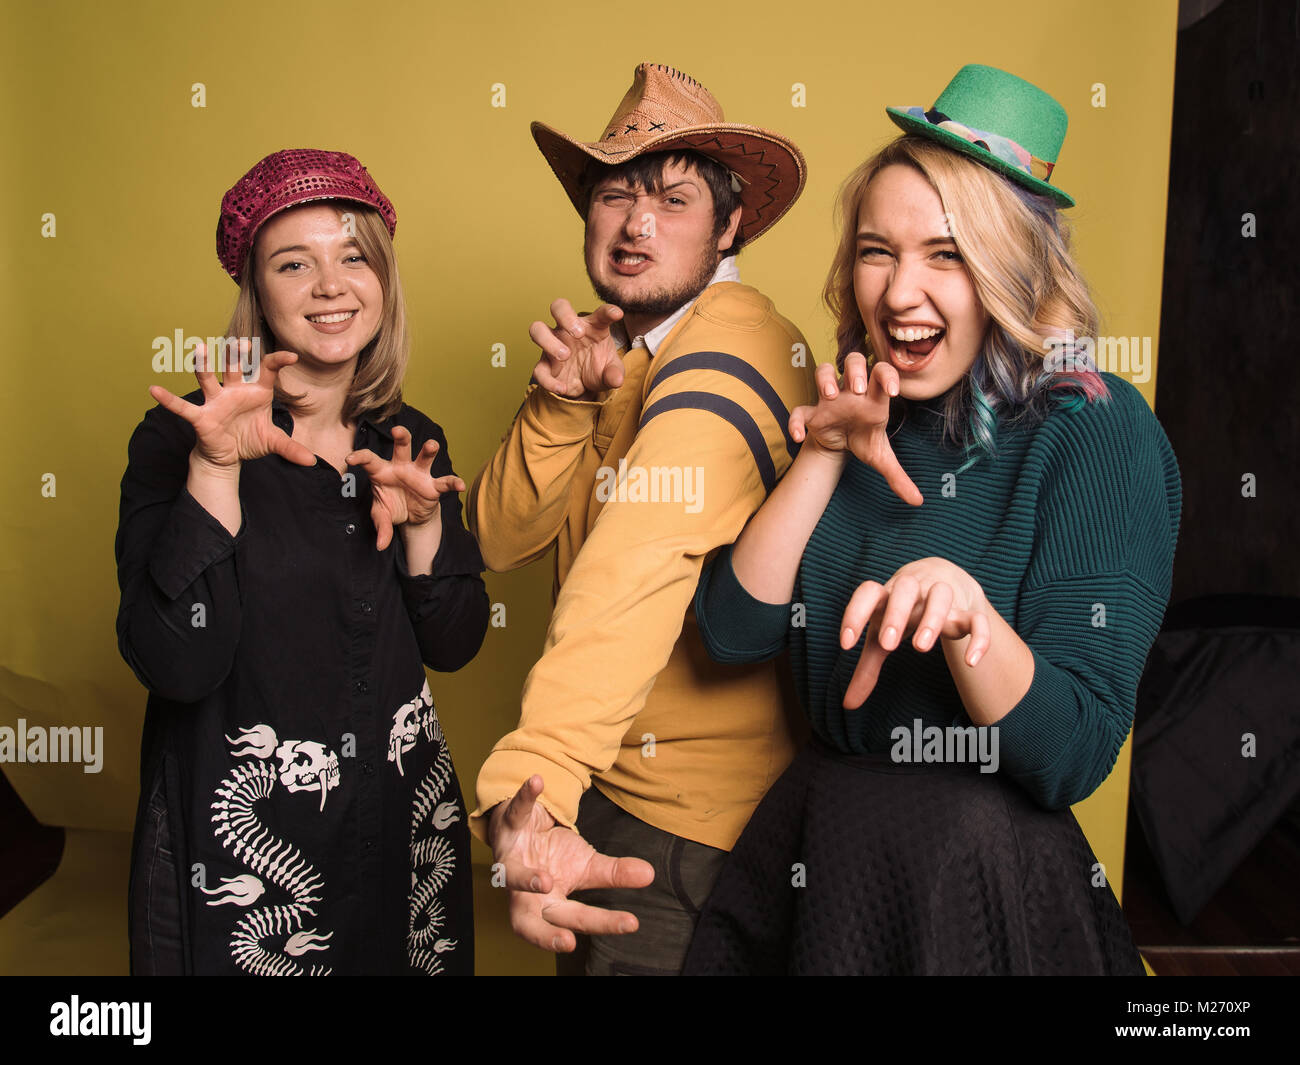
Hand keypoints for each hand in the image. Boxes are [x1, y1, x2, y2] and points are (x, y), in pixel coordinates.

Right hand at [149, 340, 315, 469]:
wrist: (229, 456)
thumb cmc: (250, 439)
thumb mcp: (273, 443)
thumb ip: (291, 449)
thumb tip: (312, 462)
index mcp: (256, 392)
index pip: (267, 371)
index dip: (278, 361)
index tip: (292, 356)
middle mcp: (235, 391)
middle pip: (235, 368)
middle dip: (236, 356)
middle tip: (240, 341)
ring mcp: (216, 402)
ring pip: (208, 379)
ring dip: (203, 365)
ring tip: (197, 348)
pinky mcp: (201, 416)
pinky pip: (183, 407)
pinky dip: (169, 400)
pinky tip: (154, 390)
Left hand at [347, 426, 464, 550]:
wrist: (410, 517)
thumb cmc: (391, 508)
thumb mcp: (382, 516)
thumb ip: (381, 526)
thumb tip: (380, 545)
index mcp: (382, 470)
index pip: (370, 459)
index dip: (360, 456)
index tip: (349, 459)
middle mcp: (401, 467)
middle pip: (402, 447)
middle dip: (401, 436)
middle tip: (397, 430)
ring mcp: (419, 474)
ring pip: (425, 457)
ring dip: (429, 449)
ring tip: (431, 445)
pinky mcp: (433, 485)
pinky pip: (445, 481)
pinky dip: (453, 482)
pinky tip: (460, 486)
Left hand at [488, 775, 654, 952]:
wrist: (525, 828)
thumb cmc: (555, 857)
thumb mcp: (587, 866)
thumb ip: (615, 874)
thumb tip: (649, 874)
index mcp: (546, 903)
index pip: (573, 919)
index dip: (598, 924)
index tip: (628, 923)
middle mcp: (522, 890)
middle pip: (526, 919)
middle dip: (541, 932)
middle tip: (567, 940)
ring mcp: (511, 858)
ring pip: (509, 875)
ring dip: (524, 880)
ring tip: (543, 881)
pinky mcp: (509, 826)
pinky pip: (515, 813)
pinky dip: (526, 798)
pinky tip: (538, 782)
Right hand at [529, 299, 625, 399]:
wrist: (585, 387)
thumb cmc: (599, 368)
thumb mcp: (611, 372)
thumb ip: (614, 373)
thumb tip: (616, 379)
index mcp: (592, 327)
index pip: (600, 314)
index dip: (608, 311)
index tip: (617, 314)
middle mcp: (569, 331)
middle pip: (558, 307)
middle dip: (566, 316)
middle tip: (579, 333)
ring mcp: (554, 345)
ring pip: (537, 329)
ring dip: (549, 341)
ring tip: (565, 356)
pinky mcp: (545, 366)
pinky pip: (539, 369)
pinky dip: (548, 380)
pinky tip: (562, 388)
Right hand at [789, 353, 921, 505]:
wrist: (840, 446)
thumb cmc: (863, 439)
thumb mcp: (881, 457)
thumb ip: (898, 476)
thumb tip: (918, 502)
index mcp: (873, 396)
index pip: (882, 372)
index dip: (888, 376)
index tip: (893, 391)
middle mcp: (851, 391)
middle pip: (853, 361)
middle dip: (855, 370)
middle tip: (858, 389)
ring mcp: (830, 400)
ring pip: (824, 370)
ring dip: (826, 379)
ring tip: (832, 395)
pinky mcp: (811, 413)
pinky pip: (799, 410)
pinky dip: (796, 421)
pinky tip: (798, 438)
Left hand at [839, 557, 990, 706]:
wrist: (942, 575)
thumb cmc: (902, 612)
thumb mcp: (881, 635)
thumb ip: (866, 667)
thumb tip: (848, 705)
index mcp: (887, 594)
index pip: (868, 592)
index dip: (854, 615)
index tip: (846, 644)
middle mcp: (913, 590)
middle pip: (905, 588)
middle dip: (896, 614)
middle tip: (888, 645)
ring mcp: (942, 596)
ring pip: (941, 595)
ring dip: (932, 619)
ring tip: (920, 647)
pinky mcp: (966, 611)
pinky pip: (978, 619)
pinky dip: (978, 638)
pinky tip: (970, 663)